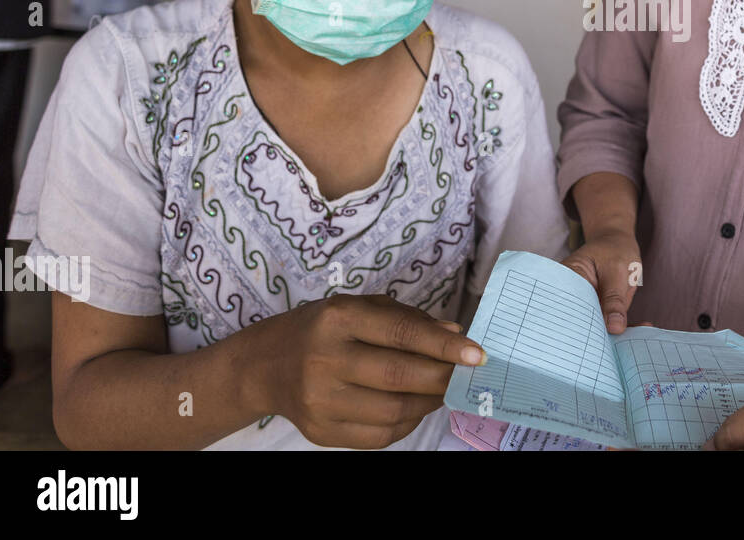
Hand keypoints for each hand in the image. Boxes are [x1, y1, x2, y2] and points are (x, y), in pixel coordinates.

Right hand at [247, 293, 483, 449]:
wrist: (266, 365)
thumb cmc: (323, 329)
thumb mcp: (360, 308)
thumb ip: (408, 320)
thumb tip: (455, 335)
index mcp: (339, 319)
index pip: (402, 334)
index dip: (444, 346)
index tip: (477, 354)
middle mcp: (326, 360)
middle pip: (400, 377)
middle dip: (443, 378)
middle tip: (466, 375)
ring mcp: (321, 401)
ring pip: (394, 411)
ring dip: (430, 402)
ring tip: (442, 389)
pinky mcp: (321, 432)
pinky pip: (380, 436)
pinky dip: (408, 422)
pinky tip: (415, 407)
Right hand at [562, 228, 641, 333]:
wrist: (617, 243)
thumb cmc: (614, 250)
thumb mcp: (617, 271)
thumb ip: (614, 300)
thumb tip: (614, 329)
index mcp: (568, 280)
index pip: (573, 309)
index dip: (585, 328)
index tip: (602, 342)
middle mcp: (573, 295)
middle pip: (582, 322)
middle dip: (600, 337)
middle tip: (622, 343)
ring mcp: (585, 304)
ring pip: (597, 326)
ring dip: (617, 333)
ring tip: (639, 333)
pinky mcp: (598, 310)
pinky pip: (609, 322)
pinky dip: (625, 326)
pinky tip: (645, 325)